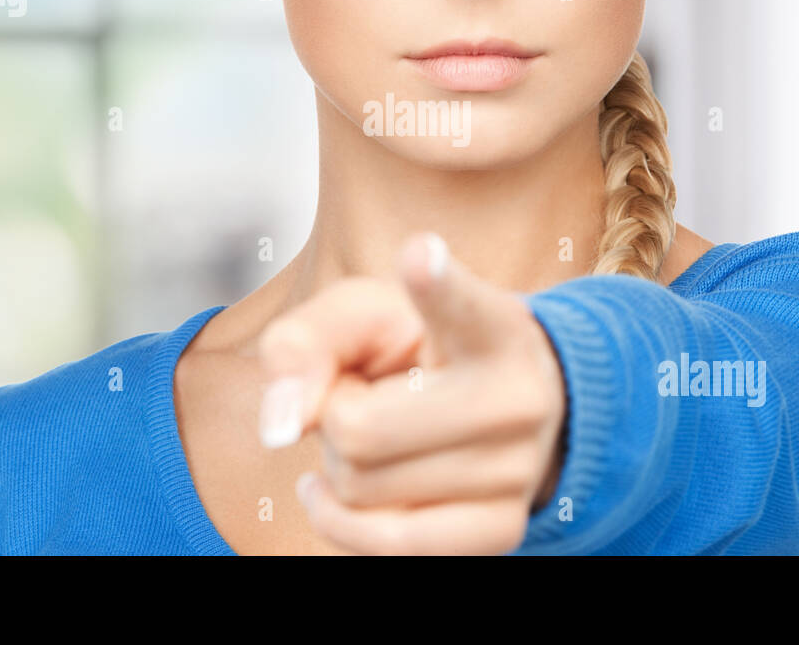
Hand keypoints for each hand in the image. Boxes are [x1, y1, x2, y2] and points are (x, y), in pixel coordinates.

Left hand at [257, 232, 567, 554]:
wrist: (504, 405)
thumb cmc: (421, 349)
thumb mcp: (363, 315)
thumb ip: (306, 341)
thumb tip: (282, 425)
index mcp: (491, 324)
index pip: (460, 306)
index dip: (436, 284)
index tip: (418, 254)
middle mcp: (517, 397)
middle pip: (357, 428)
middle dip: (333, 413)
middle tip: (366, 393)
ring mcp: (517, 470)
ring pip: (360, 488)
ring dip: (341, 463)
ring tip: (383, 432)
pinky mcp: (502, 530)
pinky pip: (385, 544)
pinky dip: (341, 519)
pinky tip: (338, 490)